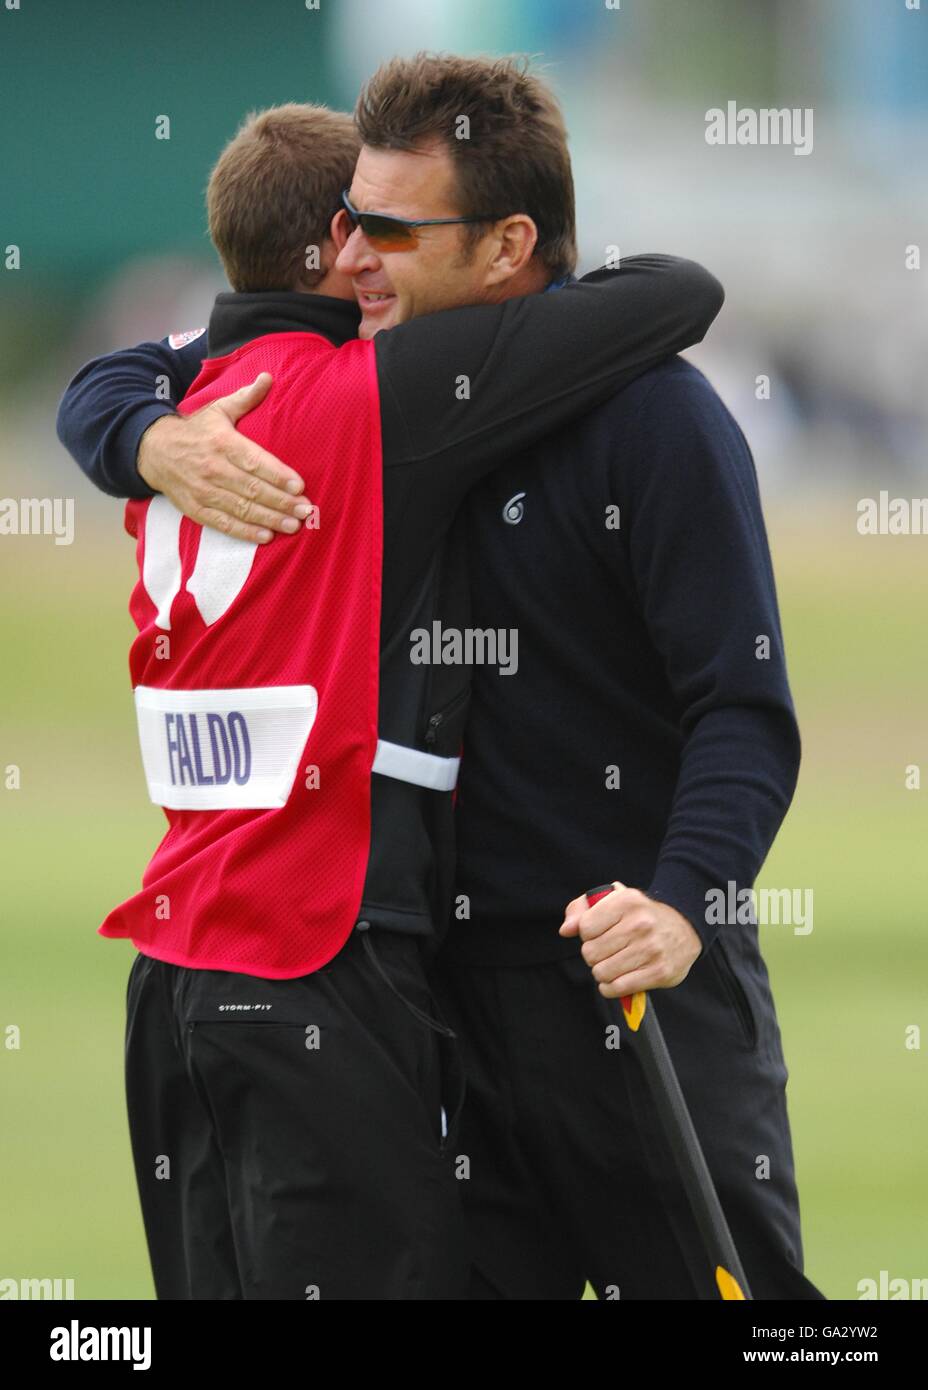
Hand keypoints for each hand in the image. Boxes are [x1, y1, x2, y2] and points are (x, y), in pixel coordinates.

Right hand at [137, 373, 310, 542]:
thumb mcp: (218, 409)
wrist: (154, 451)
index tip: (299, 485)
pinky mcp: (196, 509)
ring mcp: (203, 491)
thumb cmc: (196, 430)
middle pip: (252, 488)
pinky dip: (244, 532)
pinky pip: (223, 524)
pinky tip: (266, 537)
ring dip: (269, 519)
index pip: (254, 461)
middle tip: (305, 511)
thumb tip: (267, 377)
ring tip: (293, 525)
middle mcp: (213, 468)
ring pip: (241, 508)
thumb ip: (246, 397)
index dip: (277, 475)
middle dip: (281, 501)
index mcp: (222, 442)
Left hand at [559, 882, 701, 997]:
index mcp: (627, 901)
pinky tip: (616, 979)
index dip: (587, 934)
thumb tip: (566, 930)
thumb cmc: (641, 914)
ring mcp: (651, 949)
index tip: (599, 934)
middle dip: (593, 955)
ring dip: (602, 972)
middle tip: (607, 951)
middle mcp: (640, 924)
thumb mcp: (613, 899)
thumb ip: (582, 910)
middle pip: (591, 953)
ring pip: (602, 972)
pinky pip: (619, 988)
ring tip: (613, 964)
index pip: (585, 928)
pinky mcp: (660, 972)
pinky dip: (610, 988)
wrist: (685, 926)